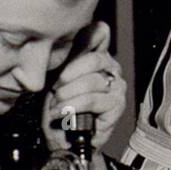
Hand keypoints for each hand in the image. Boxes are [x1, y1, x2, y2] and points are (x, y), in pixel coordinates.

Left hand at [43, 21, 124, 151]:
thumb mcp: (53, 75)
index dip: (83, 39)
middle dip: (69, 74)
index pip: (100, 33)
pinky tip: (62, 112)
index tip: (63, 54)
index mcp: (97, 55)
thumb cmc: (57, 105)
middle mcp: (111, 68)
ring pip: (92, 81)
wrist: (61, 137)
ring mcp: (117, 87)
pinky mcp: (117, 106)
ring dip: (68, 94)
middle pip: (95, 58)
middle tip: (55, 87)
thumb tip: (57, 36)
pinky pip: (94, 100)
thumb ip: (62, 56)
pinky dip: (73, 106)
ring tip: (56, 104)